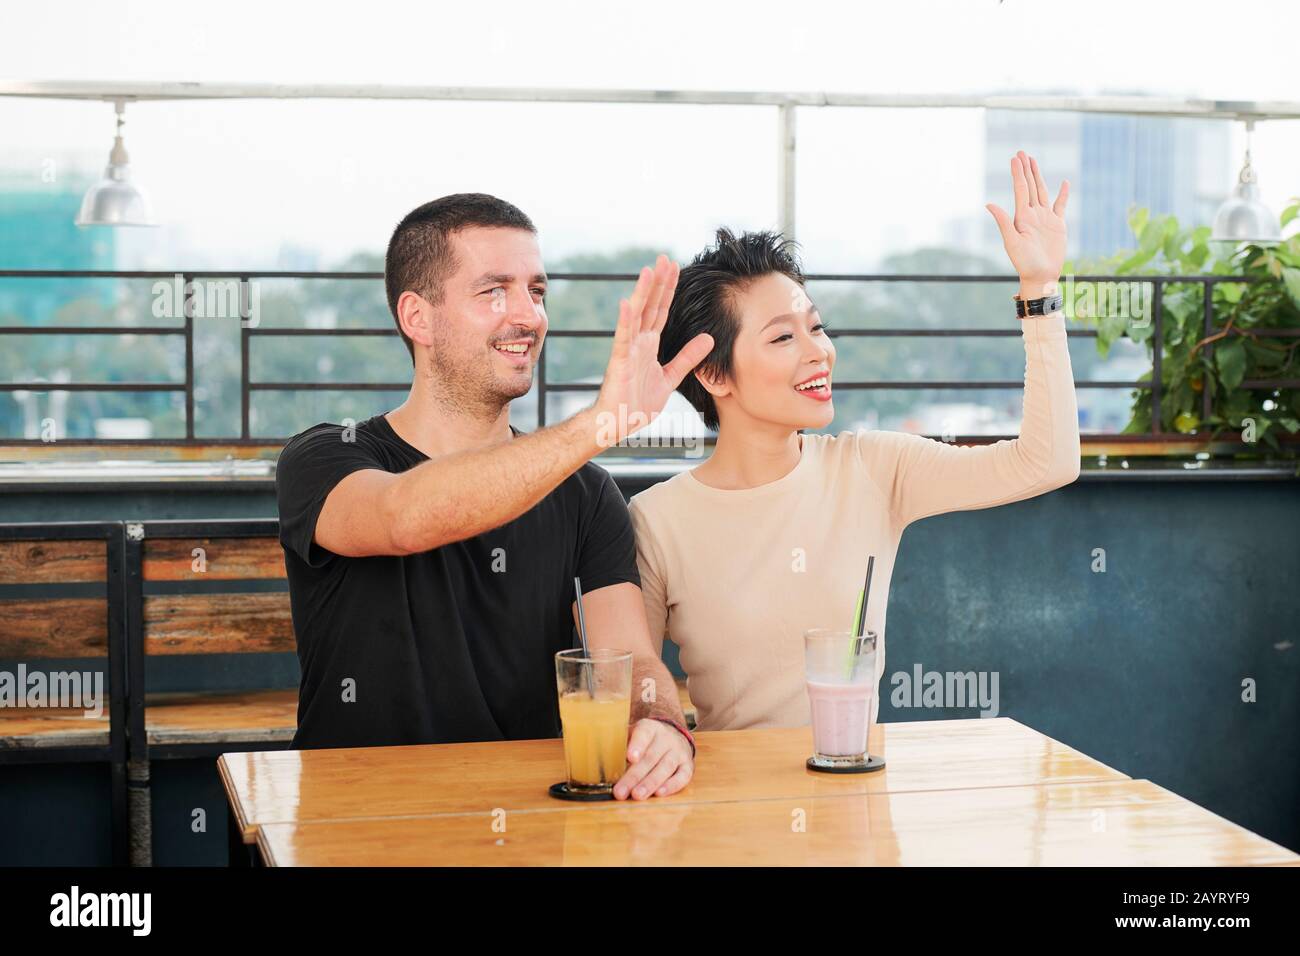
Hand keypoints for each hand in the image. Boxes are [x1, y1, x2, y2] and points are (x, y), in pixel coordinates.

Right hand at [592, 255, 713, 445]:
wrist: (618, 423)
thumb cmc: (638, 402)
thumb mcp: (671, 377)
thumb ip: (688, 357)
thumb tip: (708, 338)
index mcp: (649, 344)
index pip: (661, 310)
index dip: (668, 289)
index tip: (675, 267)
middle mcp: (638, 342)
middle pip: (650, 306)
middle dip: (657, 283)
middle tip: (664, 258)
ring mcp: (627, 350)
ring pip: (636, 316)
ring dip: (642, 293)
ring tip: (648, 271)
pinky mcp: (619, 363)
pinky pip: (622, 339)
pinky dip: (625, 322)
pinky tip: (627, 304)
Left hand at [612, 718, 693, 799]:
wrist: (674, 736)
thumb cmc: (646, 740)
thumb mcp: (633, 735)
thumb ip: (620, 744)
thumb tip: (600, 759)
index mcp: (650, 728)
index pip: (644, 734)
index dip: (637, 745)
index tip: (630, 757)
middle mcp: (666, 738)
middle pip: (650, 757)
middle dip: (634, 776)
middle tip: (620, 792)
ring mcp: (679, 751)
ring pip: (666, 767)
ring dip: (650, 783)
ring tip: (637, 795)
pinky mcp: (688, 765)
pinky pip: (683, 776)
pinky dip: (672, 785)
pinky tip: (660, 794)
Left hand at [985, 150, 1068, 294]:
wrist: (1041, 276)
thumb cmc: (1025, 263)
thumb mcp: (1012, 242)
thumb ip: (1003, 222)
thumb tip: (989, 204)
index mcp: (1022, 217)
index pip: (1020, 189)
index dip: (1018, 173)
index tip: (1015, 158)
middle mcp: (1033, 214)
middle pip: (1030, 186)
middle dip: (1026, 170)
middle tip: (1021, 153)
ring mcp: (1045, 218)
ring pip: (1042, 191)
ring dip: (1038, 176)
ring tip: (1033, 161)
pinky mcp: (1058, 225)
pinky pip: (1061, 205)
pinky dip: (1063, 194)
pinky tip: (1064, 183)